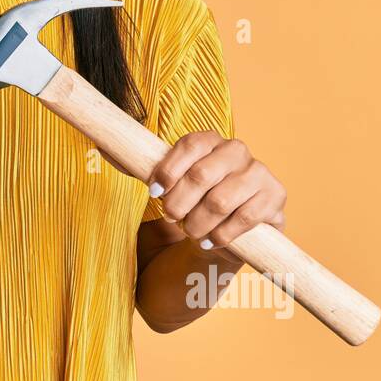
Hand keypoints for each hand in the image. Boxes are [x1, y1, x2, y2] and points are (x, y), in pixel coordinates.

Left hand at [147, 131, 285, 265]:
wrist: (225, 232)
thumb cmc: (192, 203)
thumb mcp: (167, 183)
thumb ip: (140, 168)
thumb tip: (105, 150)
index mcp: (210, 140)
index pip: (189, 145)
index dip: (168, 170)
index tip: (154, 192)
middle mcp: (237, 150)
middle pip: (201, 175)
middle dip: (179, 203)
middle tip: (172, 218)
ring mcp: (259, 173)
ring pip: (220, 200)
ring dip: (197, 223)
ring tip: (191, 231)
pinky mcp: (275, 198)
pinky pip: (243, 219)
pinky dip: (220, 234)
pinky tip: (209, 240)